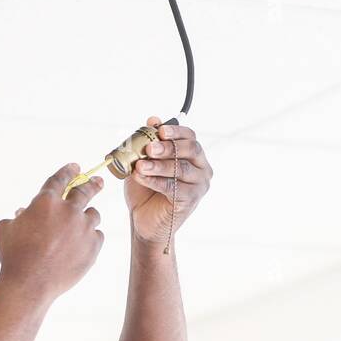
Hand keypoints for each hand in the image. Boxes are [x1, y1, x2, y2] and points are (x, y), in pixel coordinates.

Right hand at [0, 163, 105, 302]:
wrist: (30, 284)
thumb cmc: (13, 256)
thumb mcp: (6, 229)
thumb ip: (17, 216)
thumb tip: (24, 213)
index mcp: (46, 201)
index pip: (60, 179)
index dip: (69, 171)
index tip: (75, 167)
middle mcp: (68, 210)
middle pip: (86, 190)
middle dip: (93, 184)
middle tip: (98, 181)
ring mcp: (83, 228)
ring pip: (93, 215)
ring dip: (88, 216)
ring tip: (84, 221)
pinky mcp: (93, 247)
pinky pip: (97, 236)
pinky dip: (90, 238)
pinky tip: (83, 243)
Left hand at [124, 116, 212, 246]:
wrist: (144, 220)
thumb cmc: (145, 190)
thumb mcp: (143, 162)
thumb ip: (148, 142)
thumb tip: (153, 119)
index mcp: (192, 155)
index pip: (190, 137)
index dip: (176, 131)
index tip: (160, 130)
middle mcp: (201, 168)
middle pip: (190, 150)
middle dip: (168, 147)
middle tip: (149, 148)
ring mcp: (199, 185)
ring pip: (181, 169)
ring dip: (158, 166)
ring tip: (140, 165)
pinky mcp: (190, 200)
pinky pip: (173, 186)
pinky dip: (155, 181)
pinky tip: (141, 176)